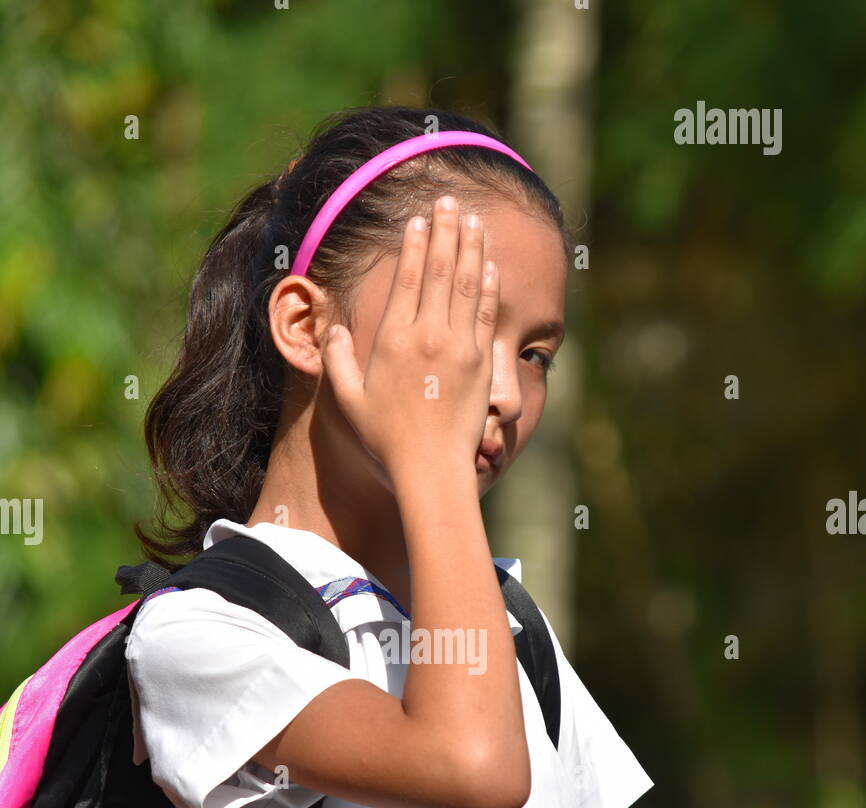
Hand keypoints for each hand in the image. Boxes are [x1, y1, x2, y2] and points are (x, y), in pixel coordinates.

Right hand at [320, 195, 498, 492]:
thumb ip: (339, 361)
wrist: (431, 468)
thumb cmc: (386, 440)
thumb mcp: (350, 400)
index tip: (418, 219)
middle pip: (440, 270)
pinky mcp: (482, 363)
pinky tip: (490, 264)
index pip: (406, 278)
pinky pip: (486, 314)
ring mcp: (459, 347)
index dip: (414, 244)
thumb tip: (335, 331)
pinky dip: (489, 285)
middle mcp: (428, 335)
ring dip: (470, 247)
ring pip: (467, 284)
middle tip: (450, 201)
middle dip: (445, 230)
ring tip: (473, 219)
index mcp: (393, 339)